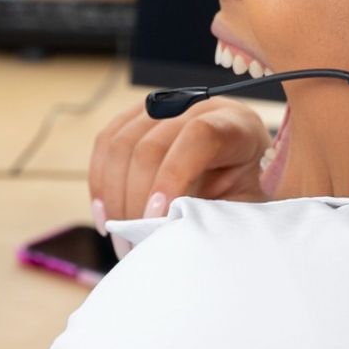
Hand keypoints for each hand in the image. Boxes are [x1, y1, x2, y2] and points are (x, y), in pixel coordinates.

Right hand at [89, 98, 269, 244]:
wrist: (244, 174)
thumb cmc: (248, 195)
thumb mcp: (245, 208)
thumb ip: (214, 215)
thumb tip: (170, 234)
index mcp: (235, 125)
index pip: (197, 135)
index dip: (172, 176)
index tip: (156, 218)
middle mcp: (197, 106)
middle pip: (149, 145)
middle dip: (134, 199)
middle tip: (134, 242)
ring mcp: (161, 108)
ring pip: (119, 145)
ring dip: (113, 197)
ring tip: (120, 238)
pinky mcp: (135, 118)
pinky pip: (105, 145)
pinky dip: (100, 184)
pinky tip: (106, 216)